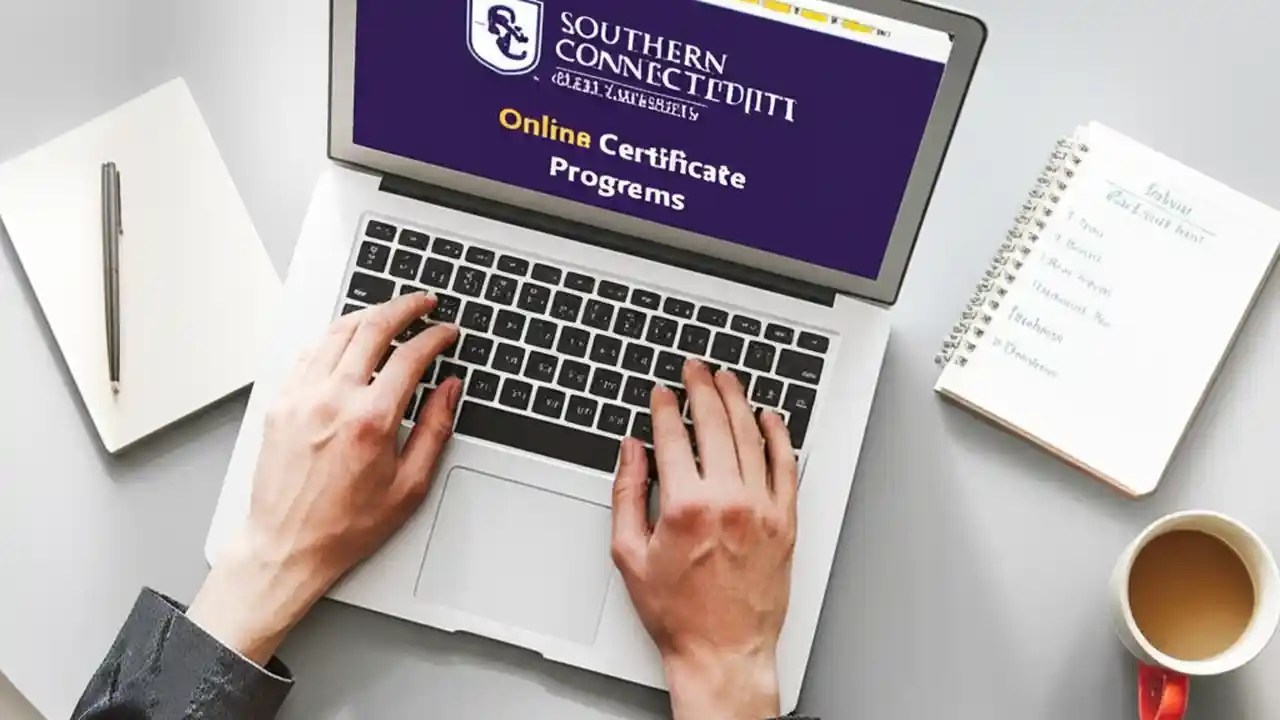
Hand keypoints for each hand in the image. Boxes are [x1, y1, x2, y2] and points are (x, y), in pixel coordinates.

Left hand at [188, 292, 460, 664]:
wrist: (288, 546)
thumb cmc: (346, 525)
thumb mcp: (410, 485)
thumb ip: (435, 429)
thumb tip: (450, 390)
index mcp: (371, 420)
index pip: (411, 355)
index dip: (436, 337)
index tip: (447, 333)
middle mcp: (333, 400)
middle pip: (373, 328)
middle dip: (404, 308)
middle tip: (423, 304)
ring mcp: (302, 397)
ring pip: (337, 332)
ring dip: (368, 315)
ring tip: (388, 312)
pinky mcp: (281, 403)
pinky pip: (309, 353)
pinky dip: (334, 337)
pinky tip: (347, 339)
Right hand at [611, 360, 797, 719]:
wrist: (723, 651)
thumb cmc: (677, 613)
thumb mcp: (629, 554)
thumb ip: (626, 493)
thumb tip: (630, 451)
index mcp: (685, 506)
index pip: (673, 436)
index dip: (665, 406)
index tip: (662, 392)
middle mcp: (728, 500)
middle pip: (715, 424)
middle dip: (702, 388)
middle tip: (696, 369)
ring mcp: (762, 508)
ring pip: (751, 436)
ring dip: (738, 401)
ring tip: (727, 380)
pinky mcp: (786, 521)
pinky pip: (786, 465)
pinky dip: (778, 436)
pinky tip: (769, 417)